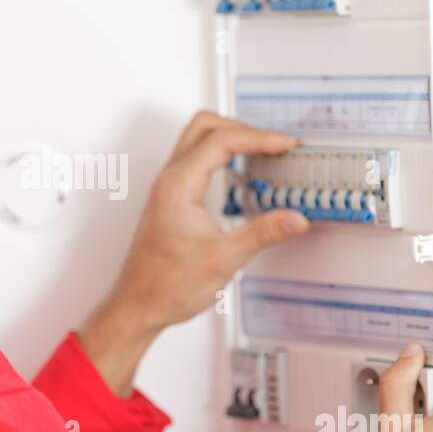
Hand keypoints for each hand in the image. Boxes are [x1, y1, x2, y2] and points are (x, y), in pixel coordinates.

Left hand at [79, 111, 310, 396]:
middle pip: (206, 127)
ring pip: (197, 139)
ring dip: (230, 137)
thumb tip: (295, 218)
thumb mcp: (224, 259)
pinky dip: (220, 154)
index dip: (258, 138)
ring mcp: (167, 187)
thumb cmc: (166, 285)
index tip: (284, 145)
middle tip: (274, 145)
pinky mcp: (170, 198)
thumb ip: (263, 234)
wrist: (138, 305)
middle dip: (243, 129)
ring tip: (262, 152)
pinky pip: (195, 159)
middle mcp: (169, 180)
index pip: (221, 141)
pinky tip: (239, 172)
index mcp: (178, 186)